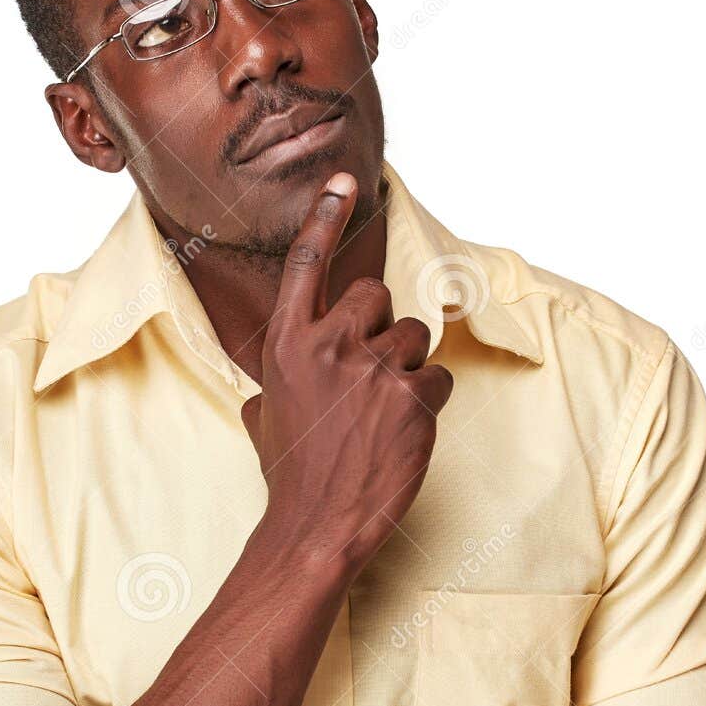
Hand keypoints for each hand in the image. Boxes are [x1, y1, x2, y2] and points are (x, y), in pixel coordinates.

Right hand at [241, 172, 453, 580]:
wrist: (318, 524)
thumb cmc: (291, 474)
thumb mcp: (265, 415)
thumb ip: (275, 381)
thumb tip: (270, 388)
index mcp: (286, 344)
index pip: (307, 264)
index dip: (326, 217)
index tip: (345, 180)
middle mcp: (328, 346)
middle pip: (376, 295)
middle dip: (382, 328)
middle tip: (371, 373)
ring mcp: (372, 370)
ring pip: (414, 336)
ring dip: (409, 368)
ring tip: (387, 411)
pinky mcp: (413, 397)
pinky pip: (439, 376)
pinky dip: (430, 401)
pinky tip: (406, 431)